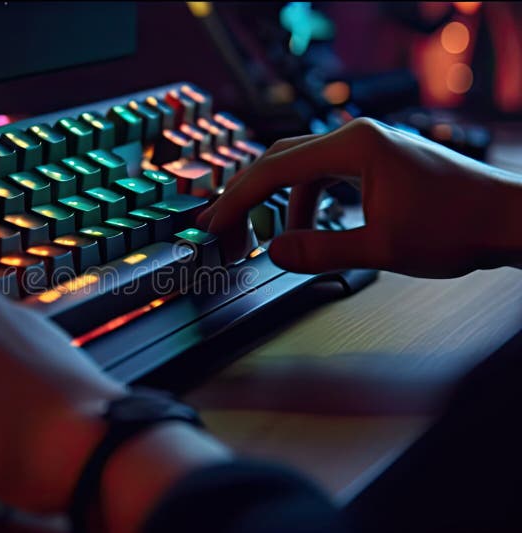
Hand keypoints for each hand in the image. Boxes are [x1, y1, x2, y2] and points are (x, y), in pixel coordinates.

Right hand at [198, 118, 521, 277]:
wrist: (508, 218)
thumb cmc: (459, 225)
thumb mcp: (383, 247)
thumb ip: (322, 250)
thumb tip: (275, 252)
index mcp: (354, 146)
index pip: (274, 170)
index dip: (237, 200)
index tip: (214, 225)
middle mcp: (357, 137)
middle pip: (279, 160)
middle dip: (246, 196)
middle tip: (221, 227)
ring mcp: (367, 147)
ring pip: (300, 168)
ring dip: (274, 202)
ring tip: (260, 236)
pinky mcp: (376, 161)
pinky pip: (323, 176)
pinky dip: (303, 201)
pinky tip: (303, 226)